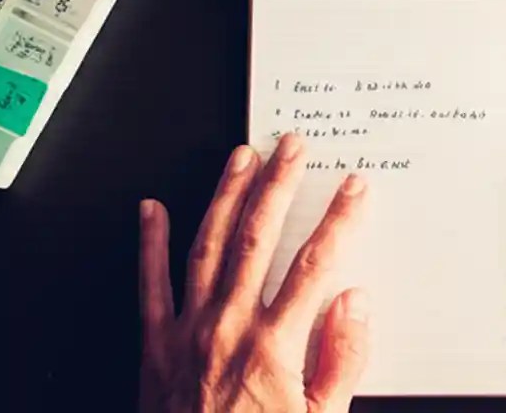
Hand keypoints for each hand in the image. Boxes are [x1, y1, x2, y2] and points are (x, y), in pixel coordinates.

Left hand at [138, 134, 368, 411]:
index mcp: (274, 348)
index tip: (356, 188)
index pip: (316, 266)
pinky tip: (152, 209)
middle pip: (256, 238)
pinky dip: (150, 244)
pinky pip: (149, 285)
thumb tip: (355, 302)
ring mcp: (186, 333)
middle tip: (292, 145)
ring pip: (206, 247)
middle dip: (278, 184)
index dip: (340, 220)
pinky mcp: (154, 347)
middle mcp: (228, 328)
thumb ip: (341, 361)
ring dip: (225, 195)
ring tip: (240, 158)